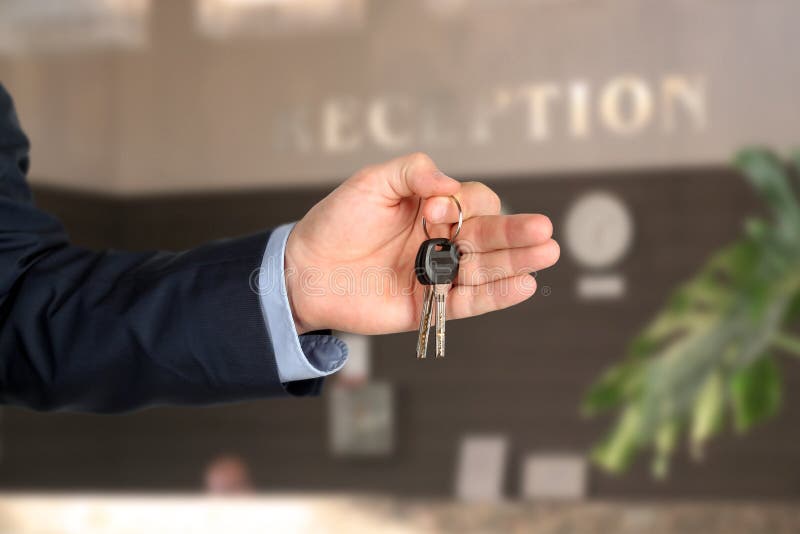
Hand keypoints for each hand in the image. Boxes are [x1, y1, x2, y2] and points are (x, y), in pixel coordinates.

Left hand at [285, 153, 559, 334]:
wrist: (304, 270)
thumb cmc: (336, 221)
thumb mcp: (372, 183)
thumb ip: (413, 173)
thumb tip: (451, 187)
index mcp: (431, 209)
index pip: (471, 202)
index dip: (464, 205)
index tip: (436, 210)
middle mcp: (440, 240)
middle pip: (488, 235)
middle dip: (515, 233)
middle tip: (543, 231)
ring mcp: (436, 274)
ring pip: (484, 268)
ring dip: (516, 262)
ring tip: (546, 253)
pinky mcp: (428, 306)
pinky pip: (468, 302)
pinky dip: (495, 296)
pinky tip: (523, 285)